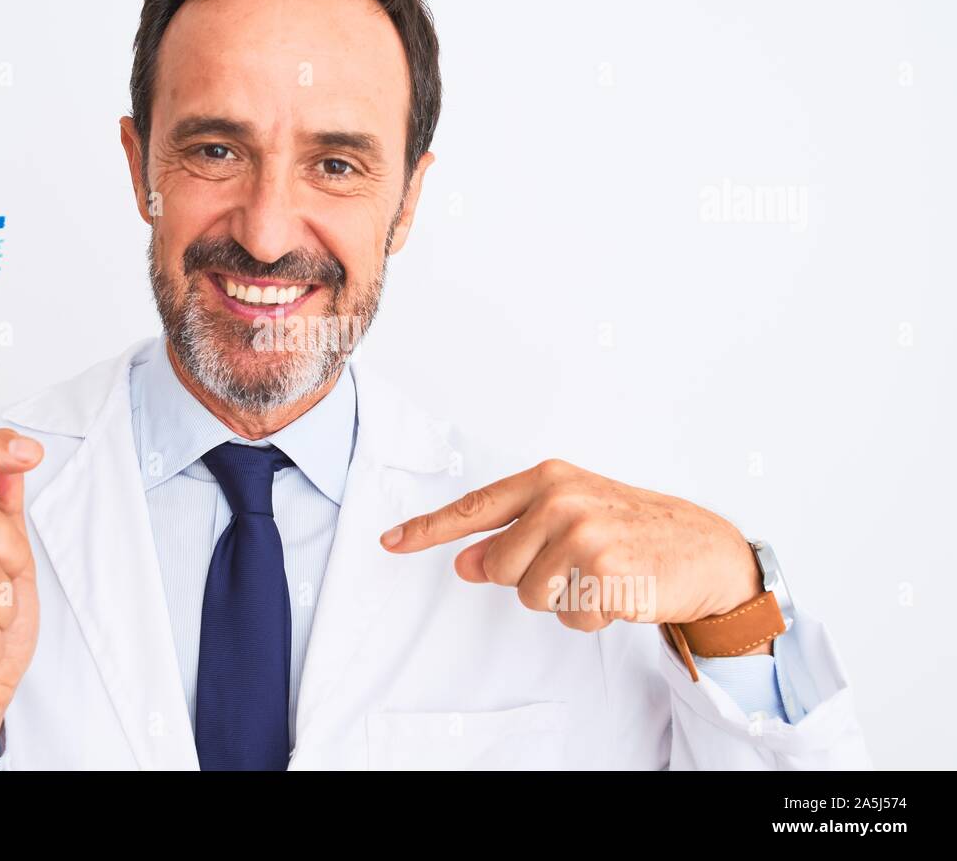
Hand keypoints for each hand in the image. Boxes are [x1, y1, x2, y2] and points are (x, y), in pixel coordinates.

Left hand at [380, 459, 765, 646]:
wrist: (704, 548)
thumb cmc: (634, 529)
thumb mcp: (571, 518)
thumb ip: (514, 536)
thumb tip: (466, 563)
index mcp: (548, 479)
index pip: (474, 507)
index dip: (427, 529)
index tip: (391, 542)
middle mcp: (562, 499)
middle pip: (498, 566)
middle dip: (530, 579)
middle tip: (577, 565)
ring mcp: (584, 534)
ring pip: (530, 596)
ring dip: (563, 600)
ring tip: (600, 576)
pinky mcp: (606, 572)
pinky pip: (569, 616)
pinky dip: (592, 616)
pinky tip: (620, 592)